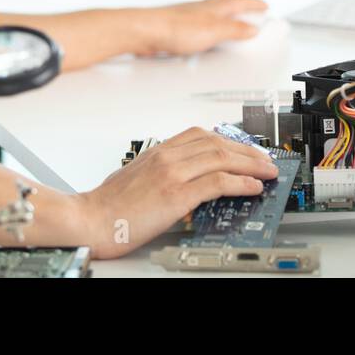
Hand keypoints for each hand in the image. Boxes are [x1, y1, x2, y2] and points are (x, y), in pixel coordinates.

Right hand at [71, 127, 279, 257]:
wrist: (88, 220)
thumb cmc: (107, 206)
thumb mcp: (136, 176)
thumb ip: (161, 171)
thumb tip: (184, 179)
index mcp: (158, 151)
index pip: (202, 134)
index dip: (230, 140)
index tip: (245, 149)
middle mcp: (167, 156)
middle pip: (218, 143)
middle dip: (248, 151)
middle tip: (266, 160)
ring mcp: (172, 173)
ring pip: (222, 158)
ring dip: (251, 165)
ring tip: (267, 173)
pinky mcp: (176, 195)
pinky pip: (217, 182)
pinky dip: (240, 183)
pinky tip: (252, 187)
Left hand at [134, 0, 267, 56]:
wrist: (146, 30)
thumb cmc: (175, 26)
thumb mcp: (214, 31)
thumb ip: (234, 30)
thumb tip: (251, 28)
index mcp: (217, 6)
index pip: (242, 2)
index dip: (255, 4)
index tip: (265, 6)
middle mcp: (205, 7)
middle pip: (228, 3)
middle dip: (242, 6)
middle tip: (252, 11)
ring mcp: (192, 16)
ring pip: (215, 12)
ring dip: (227, 16)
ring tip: (233, 23)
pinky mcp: (181, 26)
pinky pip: (202, 24)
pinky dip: (211, 27)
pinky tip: (207, 36)